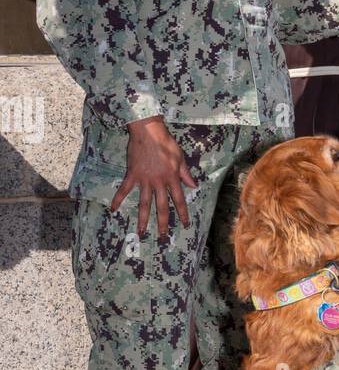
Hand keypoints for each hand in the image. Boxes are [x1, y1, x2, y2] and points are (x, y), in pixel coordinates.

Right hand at [111, 116, 196, 237]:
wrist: (148, 132)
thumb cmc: (166, 143)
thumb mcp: (180, 158)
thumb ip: (185, 174)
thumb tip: (194, 186)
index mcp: (172, 178)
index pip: (179, 200)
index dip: (182, 213)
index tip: (185, 225)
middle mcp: (159, 182)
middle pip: (161, 207)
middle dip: (162, 223)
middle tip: (162, 237)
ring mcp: (144, 180)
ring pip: (144, 204)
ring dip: (142, 219)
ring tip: (141, 233)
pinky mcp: (132, 175)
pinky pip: (124, 189)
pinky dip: (118, 199)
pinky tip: (113, 209)